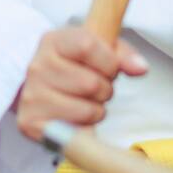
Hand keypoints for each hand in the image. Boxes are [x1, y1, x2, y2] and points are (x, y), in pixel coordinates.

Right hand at [12, 25, 148, 141]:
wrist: (42, 89)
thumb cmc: (76, 67)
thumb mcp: (100, 51)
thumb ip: (124, 56)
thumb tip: (140, 69)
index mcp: (53, 41)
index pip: (87, 46)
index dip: (108, 61)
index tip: (108, 67)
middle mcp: (37, 66)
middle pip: (91, 83)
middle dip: (104, 89)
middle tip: (94, 88)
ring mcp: (32, 95)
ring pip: (87, 109)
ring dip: (96, 110)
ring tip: (84, 101)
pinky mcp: (31, 122)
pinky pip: (76, 130)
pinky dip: (84, 127)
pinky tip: (75, 116)